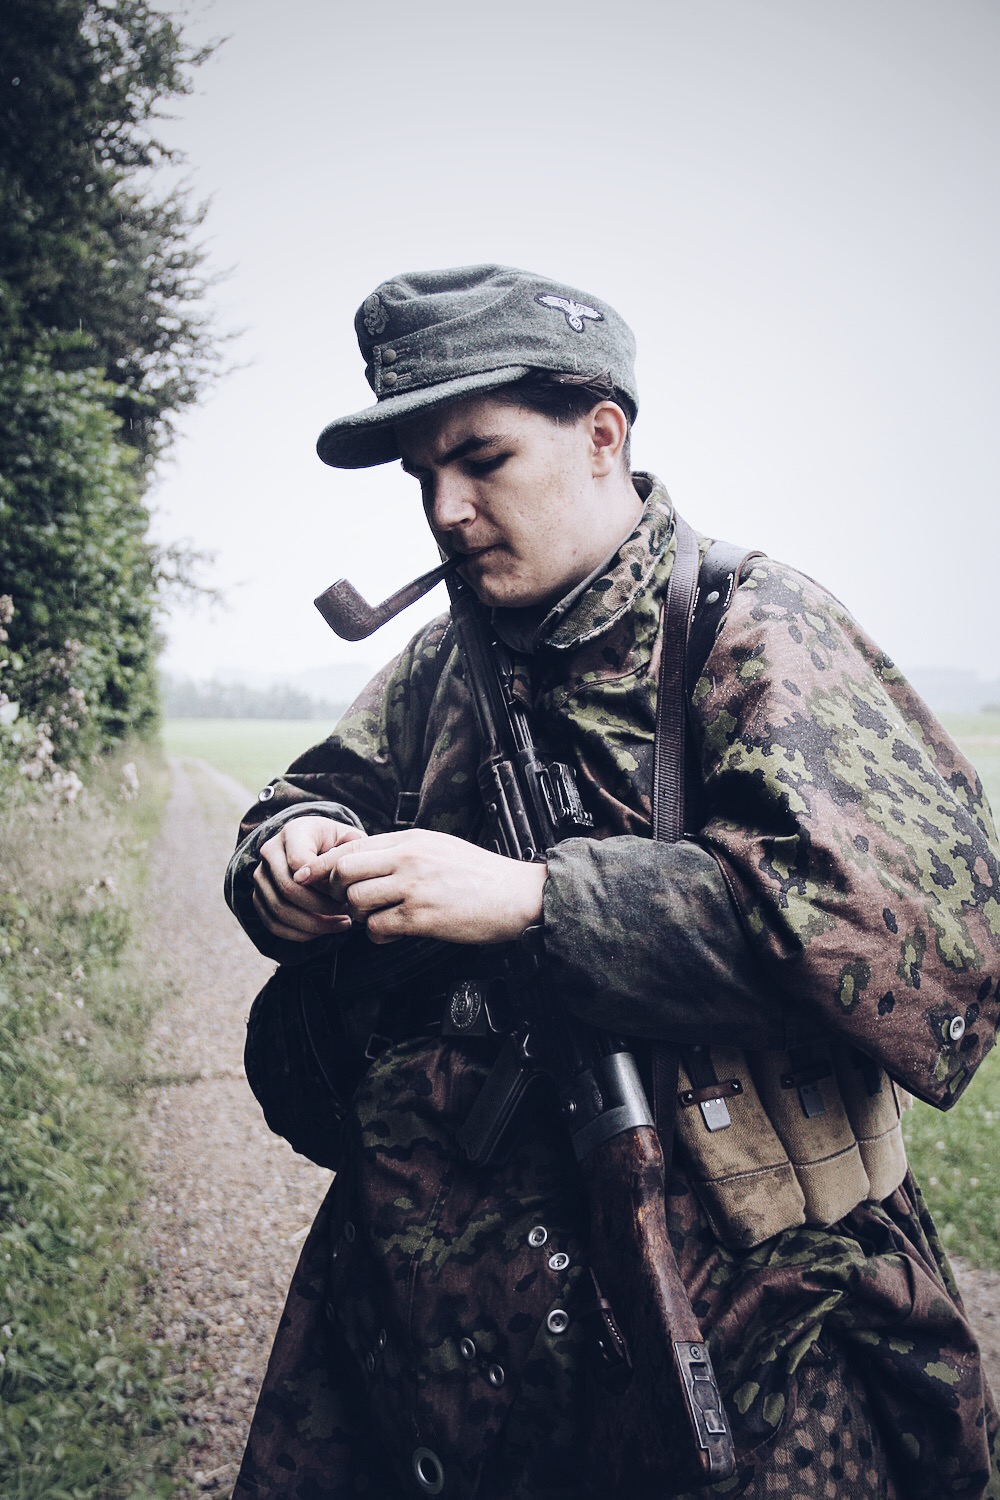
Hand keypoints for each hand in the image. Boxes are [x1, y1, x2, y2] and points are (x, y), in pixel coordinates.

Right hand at [252, 816, 364, 941]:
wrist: (313, 848)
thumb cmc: (335, 844)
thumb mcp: (347, 837)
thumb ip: (352, 843)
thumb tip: (349, 849)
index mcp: (294, 832)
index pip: (298, 862)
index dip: (321, 884)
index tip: (345, 894)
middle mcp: (270, 851)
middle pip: (288, 889)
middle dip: (321, 907)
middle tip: (346, 912)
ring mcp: (261, 875)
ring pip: (279, 910)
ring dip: (313, 924)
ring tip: (341, 924)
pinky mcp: (258, 897)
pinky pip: (273, 924)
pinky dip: (300, 933)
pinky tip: (324, 930)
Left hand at [304, 827, 546, 944]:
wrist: (516, 895)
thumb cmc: (479, 874)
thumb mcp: (438, 847)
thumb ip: (403, 851)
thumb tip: (366, 860)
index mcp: (410, 839)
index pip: (351, 847)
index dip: (324, 864)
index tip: (309, 877)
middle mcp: (408, 859)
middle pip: (344, 871)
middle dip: (336, 891)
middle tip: (347, 903)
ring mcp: (414, 887)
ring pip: (356, 901)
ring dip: (359, 916)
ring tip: (377, 918)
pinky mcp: (422, 917)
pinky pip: (378, 928)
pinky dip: (378, 935)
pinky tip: (392, 933)